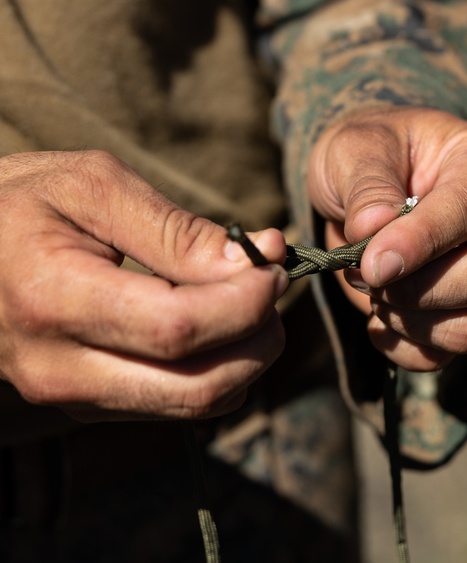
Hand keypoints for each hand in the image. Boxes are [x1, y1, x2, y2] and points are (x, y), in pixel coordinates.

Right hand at [0, 151, 288, 420]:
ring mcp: (69, 398)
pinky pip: (175, 406)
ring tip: (247, 300)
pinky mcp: (85, 408)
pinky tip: (215, 322)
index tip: (273, 265)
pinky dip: (217, 369)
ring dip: (246, 358)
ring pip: (194, 405)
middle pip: (198, 386)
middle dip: (260, 339)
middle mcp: (57, 366)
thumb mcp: (93, 187)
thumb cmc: (21, 205)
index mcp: (53, 298)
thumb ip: (177, 229)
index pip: (179, 328)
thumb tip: (256, 262)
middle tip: (271, 286)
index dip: (246, 302)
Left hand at [307, 107, 466, 370]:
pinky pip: (453, 351)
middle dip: (417, 287)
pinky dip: (406, 346)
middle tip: (365, 272)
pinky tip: (380, 318)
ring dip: (408, 319)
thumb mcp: (355, 147)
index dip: (423, 241)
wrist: (374, 184)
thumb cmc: (373, 155)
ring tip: (372, 290)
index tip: (374, 265)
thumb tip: (374, 229)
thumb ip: (366, 184)